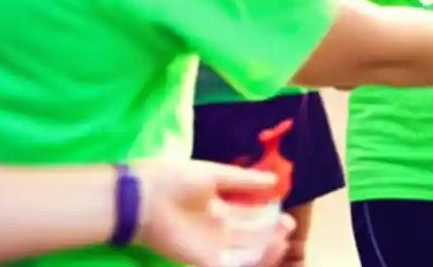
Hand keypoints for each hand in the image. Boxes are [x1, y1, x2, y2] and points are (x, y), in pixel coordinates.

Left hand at [132, 160, 295, 266]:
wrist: (144, 197)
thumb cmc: (174, 179)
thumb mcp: (214, 174)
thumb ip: (243, 180)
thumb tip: (274, 181)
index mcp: (216, 206)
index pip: (247, 211)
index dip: (266, 210)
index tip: (282, 205)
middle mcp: (216, 227)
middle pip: (250, 233)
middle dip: (270, 230)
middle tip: (288, 224)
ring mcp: (211, 245)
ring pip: (246, 251)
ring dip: (267, 246)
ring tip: (283, 237)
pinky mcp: (204, 259)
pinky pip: (233, 264)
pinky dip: (254, 259)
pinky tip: (269, 247)